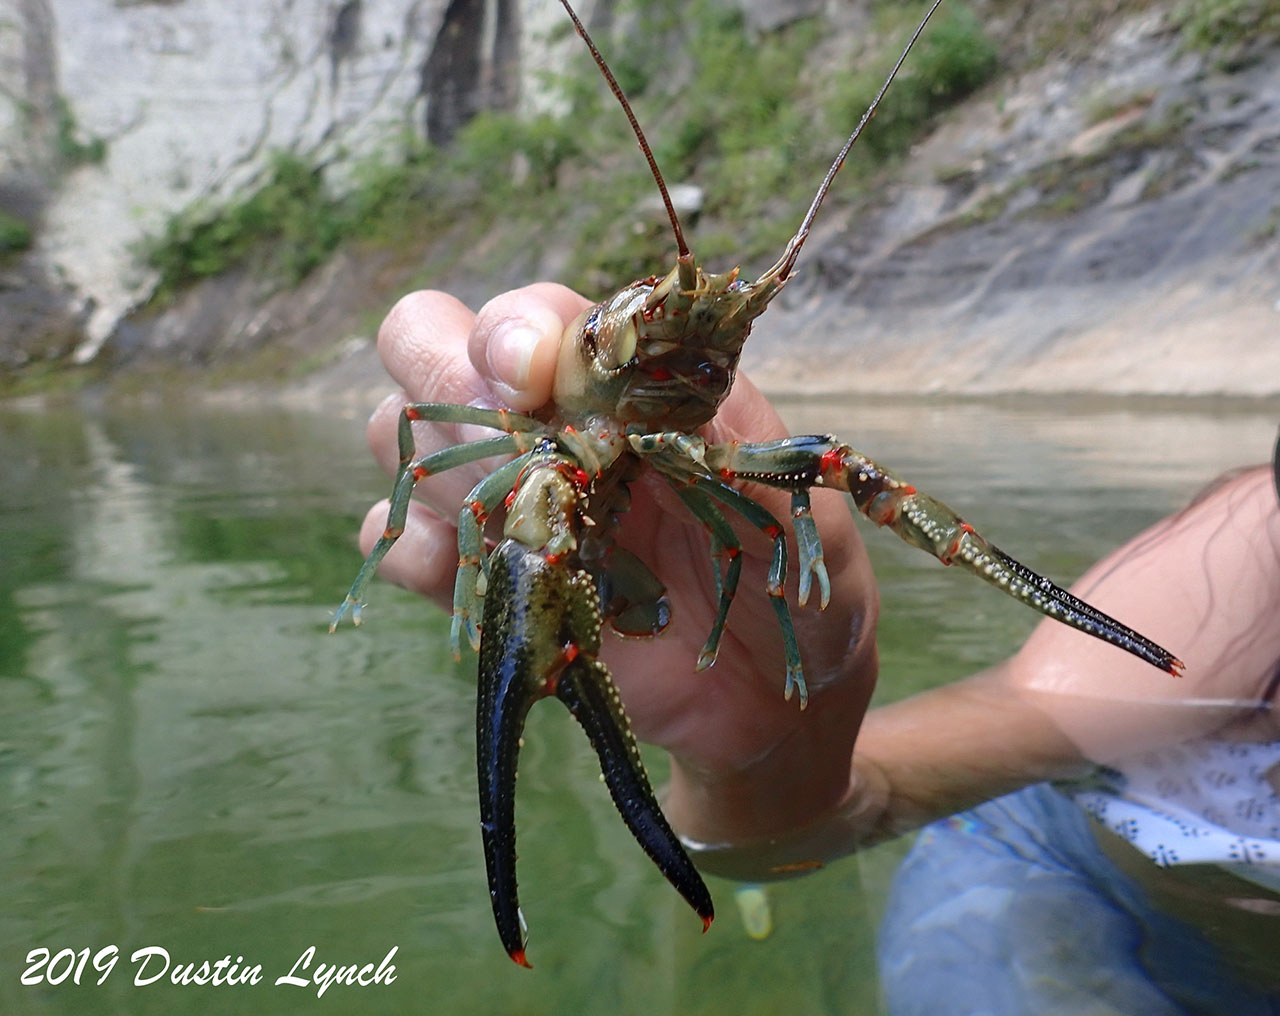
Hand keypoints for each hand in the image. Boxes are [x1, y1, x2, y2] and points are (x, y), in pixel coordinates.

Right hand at [357, 284, 880, 845]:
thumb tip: (638, 385)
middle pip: (428, 342)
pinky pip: (398, 542)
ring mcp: (507, 495)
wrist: (774, 693)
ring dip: (441, 470)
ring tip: (525, 525)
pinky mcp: (485, 575)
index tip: (536, 379)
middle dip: (444, 370)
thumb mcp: (789, 500)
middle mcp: (548, 420)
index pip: (533, 311)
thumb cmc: (794, 579)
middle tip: (508, 434)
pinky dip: (414, 550)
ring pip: (399, 433)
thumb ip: (723, 436)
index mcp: (625, 380)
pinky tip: (479, 574)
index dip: (514, 329)